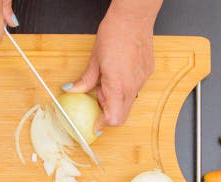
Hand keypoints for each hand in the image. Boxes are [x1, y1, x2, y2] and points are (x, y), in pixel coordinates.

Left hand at [66, 1, 160, 125]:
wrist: (133, 17)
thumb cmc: (114, 34)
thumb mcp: (95, 60)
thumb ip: (85, 80)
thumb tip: (72, 90)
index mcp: (118, 86)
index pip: (114, 119)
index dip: (103, 124)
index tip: (95, 123)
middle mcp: (132, 87)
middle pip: (122, 115)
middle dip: (108, 112)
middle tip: (99, 97)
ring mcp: (142, 81)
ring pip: (128, 102)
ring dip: (116, 99)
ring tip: (108, 79)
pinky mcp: (147, 73)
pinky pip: (135, 88)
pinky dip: (125, 88)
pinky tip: (118, 72)